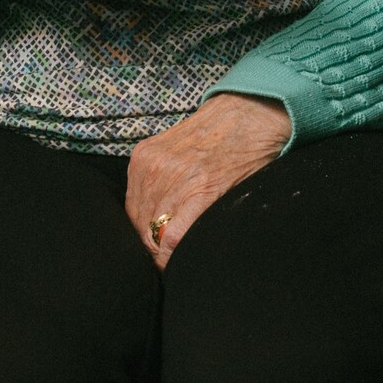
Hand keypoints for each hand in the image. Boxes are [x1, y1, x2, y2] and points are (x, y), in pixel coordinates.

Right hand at [125, 94, 290, 266]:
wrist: (248, 113)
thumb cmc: (251, 160)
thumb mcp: (243, 198)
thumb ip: (215, 225)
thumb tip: (195, 255)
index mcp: (202, 189)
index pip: (168, 242)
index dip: (167, 262)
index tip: (173, 268)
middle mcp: (173, 174)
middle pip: (148, 232)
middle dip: (156, 248)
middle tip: (167, 252)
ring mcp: (154, 162)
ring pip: (136, 215)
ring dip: (145, 228)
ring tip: (160, 232)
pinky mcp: (142, 153)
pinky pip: (131, 193)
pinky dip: (141, 205)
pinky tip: (156, 208)